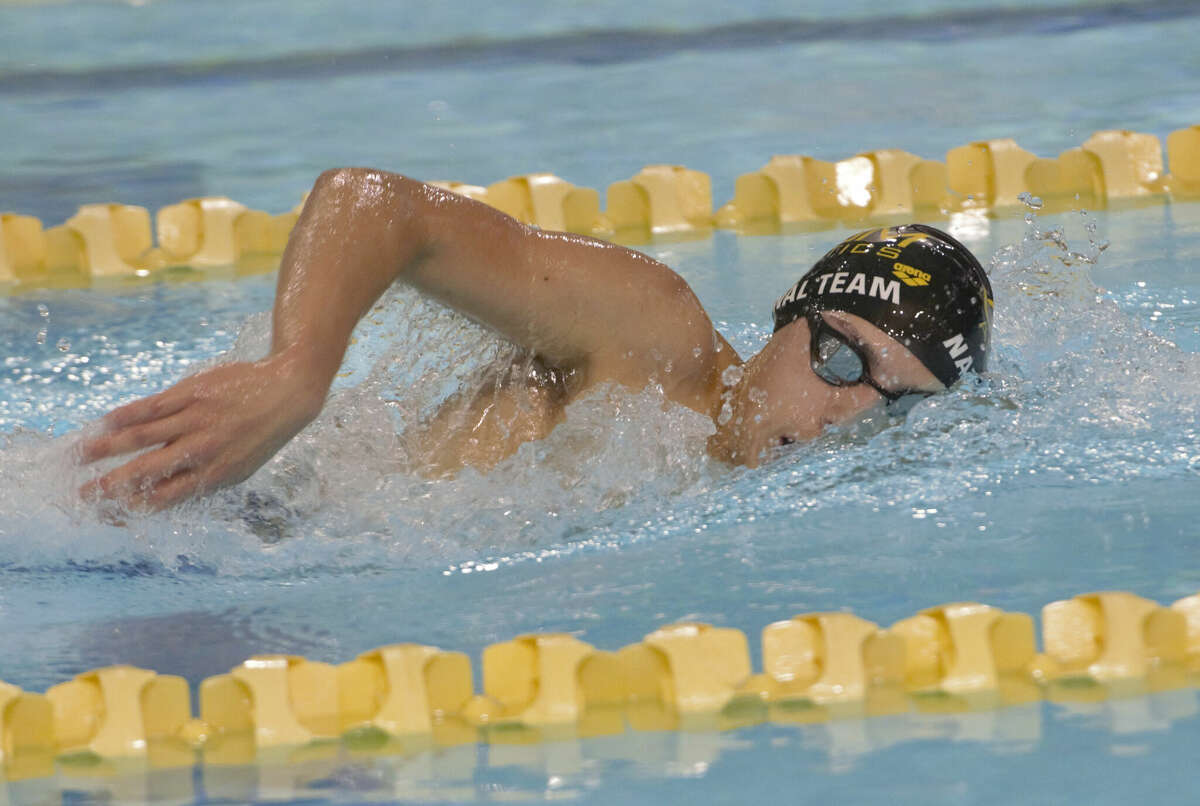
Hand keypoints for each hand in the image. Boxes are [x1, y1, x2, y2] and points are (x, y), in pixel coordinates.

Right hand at [78, 354, 326, 510]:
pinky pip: (150, 406)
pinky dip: (124, 416)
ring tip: (79, 456)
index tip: (105, 514)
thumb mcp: (238, 470)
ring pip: (140, 436)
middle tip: (80, 495)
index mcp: (214, 475)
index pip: (161, 500)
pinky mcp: (191, 393)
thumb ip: (199, 482)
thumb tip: (157, 498)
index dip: (129, 509)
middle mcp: (202, 450)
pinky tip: (103, 423)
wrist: (288, 391)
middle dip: (107, 486)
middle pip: (144, 472)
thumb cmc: (259, 436)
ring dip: (105, 448)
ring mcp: (195, 419)